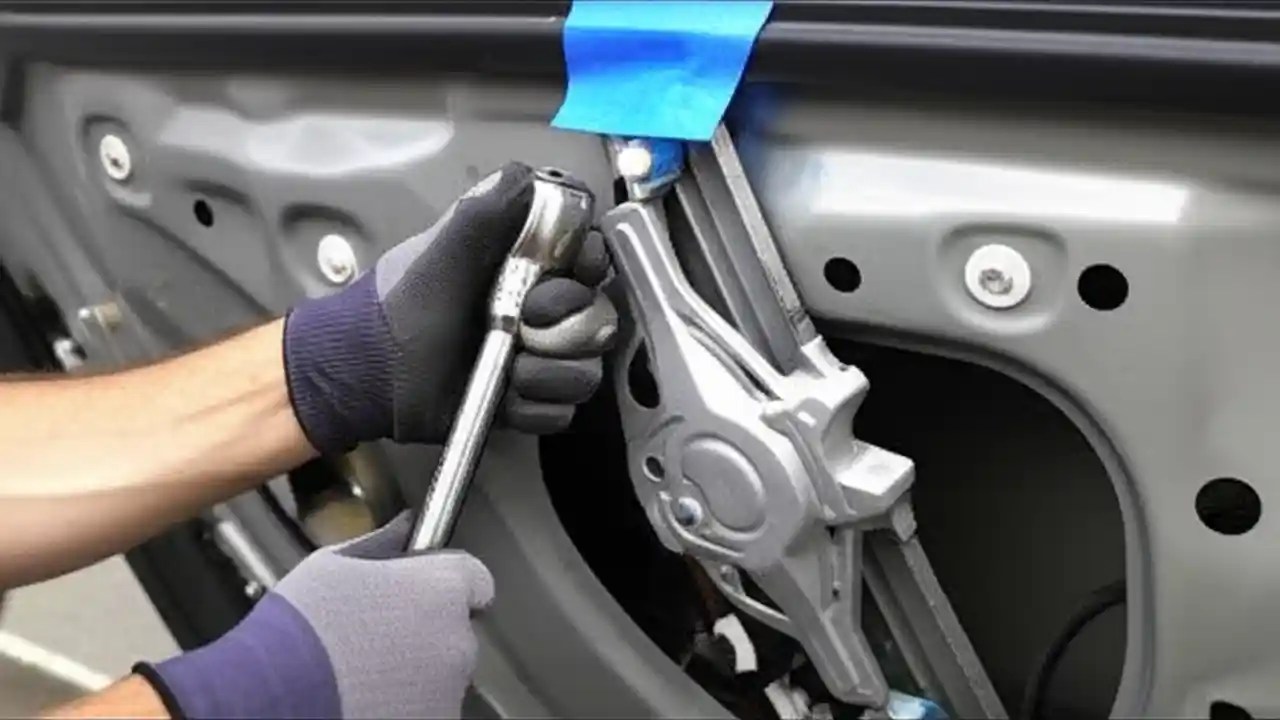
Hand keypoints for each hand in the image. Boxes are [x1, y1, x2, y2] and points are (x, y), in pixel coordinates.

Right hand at [136, 514, 492, 718]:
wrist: (270, 699)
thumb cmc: (298, 632)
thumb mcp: (332, 565)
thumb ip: (381, 544)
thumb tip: (404, 527)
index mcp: (440, 589)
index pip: (475, 578)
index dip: (448, 582)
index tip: (423, 590)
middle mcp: (456, 639)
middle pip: (455, 627)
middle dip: (425, 627)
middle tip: (377, 633)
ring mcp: (449, 689)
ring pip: (442, 670)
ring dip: (416, 667)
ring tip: (363, 668)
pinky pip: (429, 704)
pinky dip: (407, 701)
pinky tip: (367, 695)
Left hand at [283, 161, 617, 453]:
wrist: (372, 371)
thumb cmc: (400, 306)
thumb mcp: (444, 248)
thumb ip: (487, 209)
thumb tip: (530, 178)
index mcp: (528, 266)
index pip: (593, 259)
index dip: (590, 266)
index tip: (573, 269)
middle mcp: (542, 311)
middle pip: (599, 318)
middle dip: (567, 325)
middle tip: (523, 319)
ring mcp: (539, 359)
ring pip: (585, 370)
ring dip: (548, 372)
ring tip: (509, 366)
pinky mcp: (529, 402)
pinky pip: (561, 412)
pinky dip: (533, 407)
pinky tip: (504, 394)